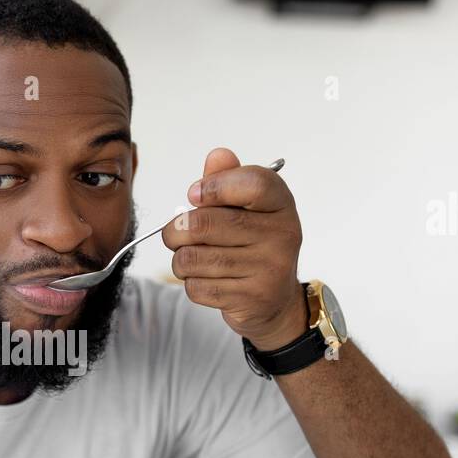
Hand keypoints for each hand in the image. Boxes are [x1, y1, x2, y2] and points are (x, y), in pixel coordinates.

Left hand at [163, 147, 308, 349]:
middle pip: (205, 224)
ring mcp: (269, 268)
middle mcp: (282, 235)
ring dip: (180, 260)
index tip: (194, 194)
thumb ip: (229, 180)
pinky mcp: (251, 298)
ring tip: (190, 259)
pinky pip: (197, 286)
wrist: (275, 301)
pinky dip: (191, 283)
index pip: (252, 183)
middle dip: (176, 230)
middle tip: (175, 234)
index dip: (214, 186)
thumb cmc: (252, 245)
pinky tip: (205, 279)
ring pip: (193, 258)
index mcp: (281, 203)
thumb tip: (217, 156)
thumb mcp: (247, 208)